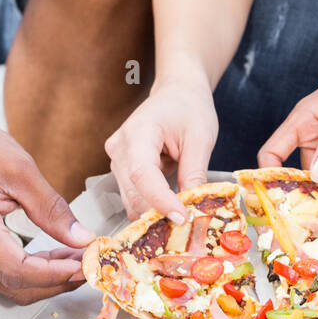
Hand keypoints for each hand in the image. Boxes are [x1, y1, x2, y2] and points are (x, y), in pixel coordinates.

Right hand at [0, 116, 95, 303]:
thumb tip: (82, 238)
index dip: (57, 274)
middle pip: (15, 286)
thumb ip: (52, 209)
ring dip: (44, 278)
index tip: (86, 265)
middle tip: (89, 265)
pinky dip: (28, 270)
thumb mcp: (20, 170)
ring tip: (75, 258)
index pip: (19, 271)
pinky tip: (51, 254)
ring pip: (6, 284)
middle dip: (56, 282)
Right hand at [105, 77, 219, 222]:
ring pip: (131, 199)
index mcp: (138, 133)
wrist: (178, 92)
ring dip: (155, 213)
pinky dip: (153, 205)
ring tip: (183, 218)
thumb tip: (194, 207)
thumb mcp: (201, 138)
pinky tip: (173, 208)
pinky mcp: (122, 168)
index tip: (182, 217)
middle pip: (133, 193)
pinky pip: (135, 194)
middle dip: (159, 214)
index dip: (161, 201)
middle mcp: (119, 148)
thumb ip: (194, 173)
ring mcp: (117, 159)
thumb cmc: (190, 108)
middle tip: (188, 226)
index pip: (142, 175)